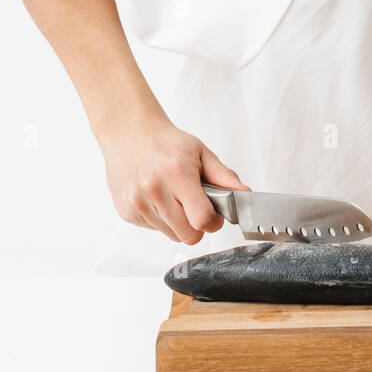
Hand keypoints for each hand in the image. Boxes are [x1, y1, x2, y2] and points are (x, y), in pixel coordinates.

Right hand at [99, 118, 249, 244]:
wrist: (130, 135)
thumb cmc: (166, 144)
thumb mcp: (201, 153)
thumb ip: (225, 177)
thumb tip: (245, 194)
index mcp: (177, 174)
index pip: (202, 219)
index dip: (214, 222)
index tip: (215, 215)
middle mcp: (154, 190)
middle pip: (188, 235)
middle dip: (198, 226)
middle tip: (198, 207)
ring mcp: (137, 203)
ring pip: (172, 235)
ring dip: (180, 223)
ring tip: (176, 199)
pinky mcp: (127, 212)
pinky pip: (155, 230)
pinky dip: (162, 220)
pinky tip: (160, 199)